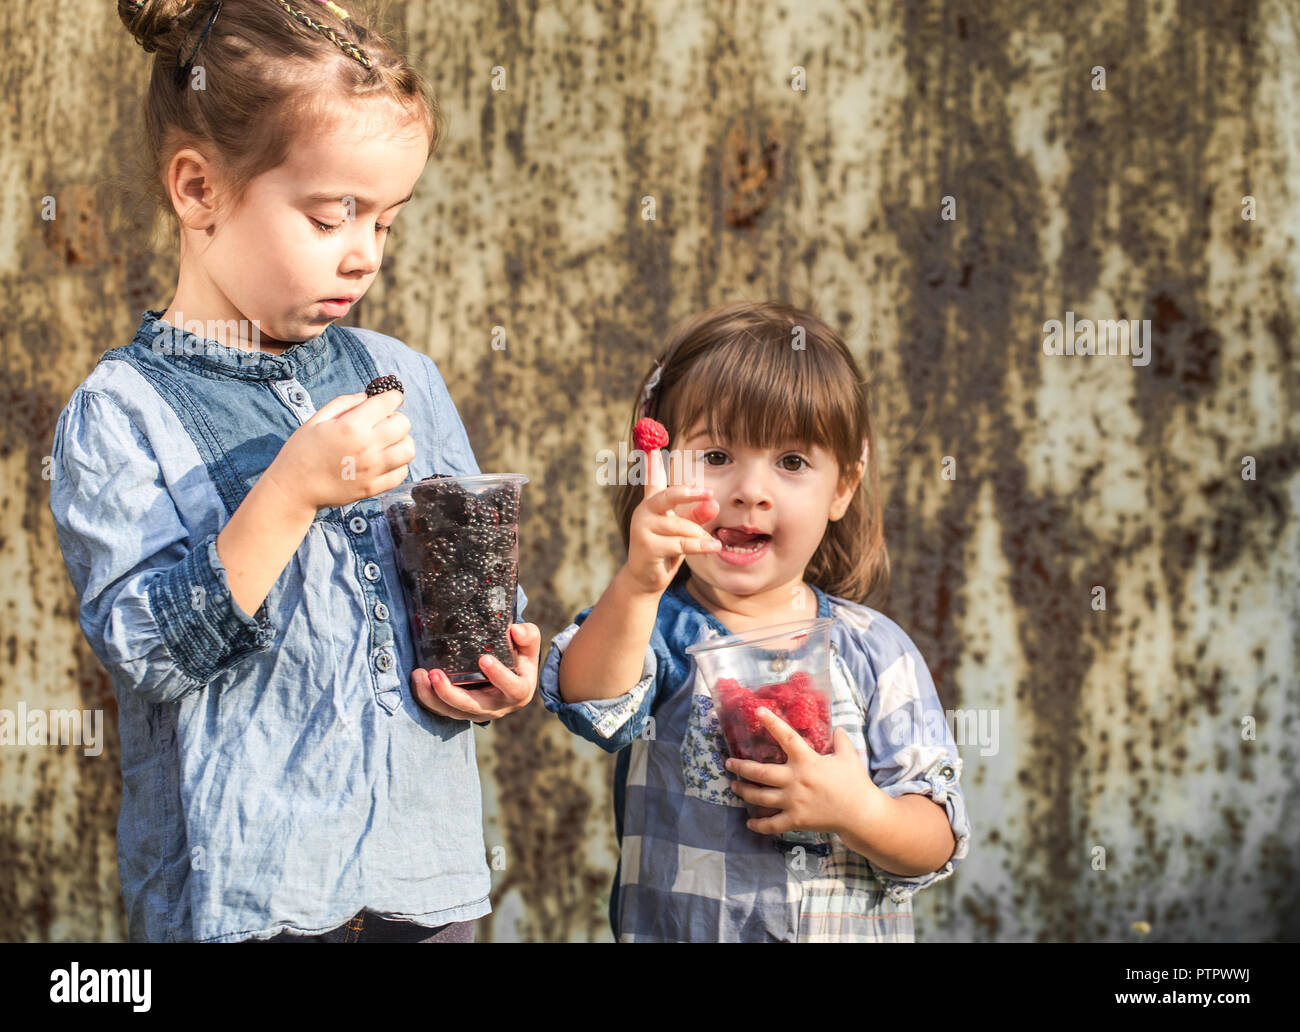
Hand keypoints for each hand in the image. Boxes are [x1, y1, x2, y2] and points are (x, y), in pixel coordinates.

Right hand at [264, 389, 413, 513]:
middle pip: (404, 424)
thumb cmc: (302, 451)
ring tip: (387, 443)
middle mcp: (367, 447)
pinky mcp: (374, 488)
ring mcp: (373, 469)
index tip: (390, 399)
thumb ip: (344, 403)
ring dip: (402, 442)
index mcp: (351, 426)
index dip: (392, 397)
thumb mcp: (316, 419)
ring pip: (408, 449)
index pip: (388, 403)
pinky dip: (398, 465)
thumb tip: (367, 396)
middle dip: (396, 418)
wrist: (294, 489)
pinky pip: (401, 473)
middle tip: (384, 423)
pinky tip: (384, 461)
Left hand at [410, 622, 539, 720]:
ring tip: (419, 675)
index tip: (484, 659)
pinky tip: (417, 680)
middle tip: (435, 673)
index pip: (512, 688)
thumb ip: (528, 636)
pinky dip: (426, 698)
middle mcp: (497, 707)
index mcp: (519, 691)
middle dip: (450, 693)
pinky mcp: (460, 711)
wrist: (508, 677)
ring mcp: (476, 712)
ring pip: (451, 711)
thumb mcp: (528, 647)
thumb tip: (515, 630)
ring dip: (432, 696)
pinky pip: (440, 710)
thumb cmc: (518, 659)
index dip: (498, 676)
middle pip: (472, 706)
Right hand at [622, 445, 721, 594]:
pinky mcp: (647, 546)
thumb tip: (714, 502)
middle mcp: (644, 512)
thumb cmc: (666, 551)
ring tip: (712, 542)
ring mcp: (643, 528)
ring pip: (680, 525)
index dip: (653, 463)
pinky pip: (681, 542)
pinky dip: (700, 545)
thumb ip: (697, 515)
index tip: (653, 445)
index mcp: (652, 504)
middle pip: (668, 496)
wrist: (646, 580)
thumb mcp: (684, 530)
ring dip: (699, 534)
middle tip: (709, 493)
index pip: (653, 479)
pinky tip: (714, 546)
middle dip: (689, 493)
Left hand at [725, 706, 884, 836]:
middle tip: (728, 763)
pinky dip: (759, 825)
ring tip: (734, 786)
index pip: (786, 737)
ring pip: (760, 797)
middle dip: (741, 767)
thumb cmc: (855, 783)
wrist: (861, 813)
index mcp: (807, 761)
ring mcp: (794, 801)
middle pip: (760, 773)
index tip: (757, 711)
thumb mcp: (848, 756)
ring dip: (744, 791)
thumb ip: (840, 740)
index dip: (771, 723)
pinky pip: (773, 824)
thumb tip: (837, 728)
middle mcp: (796, 780)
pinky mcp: (796, 820)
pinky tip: (749, 823)